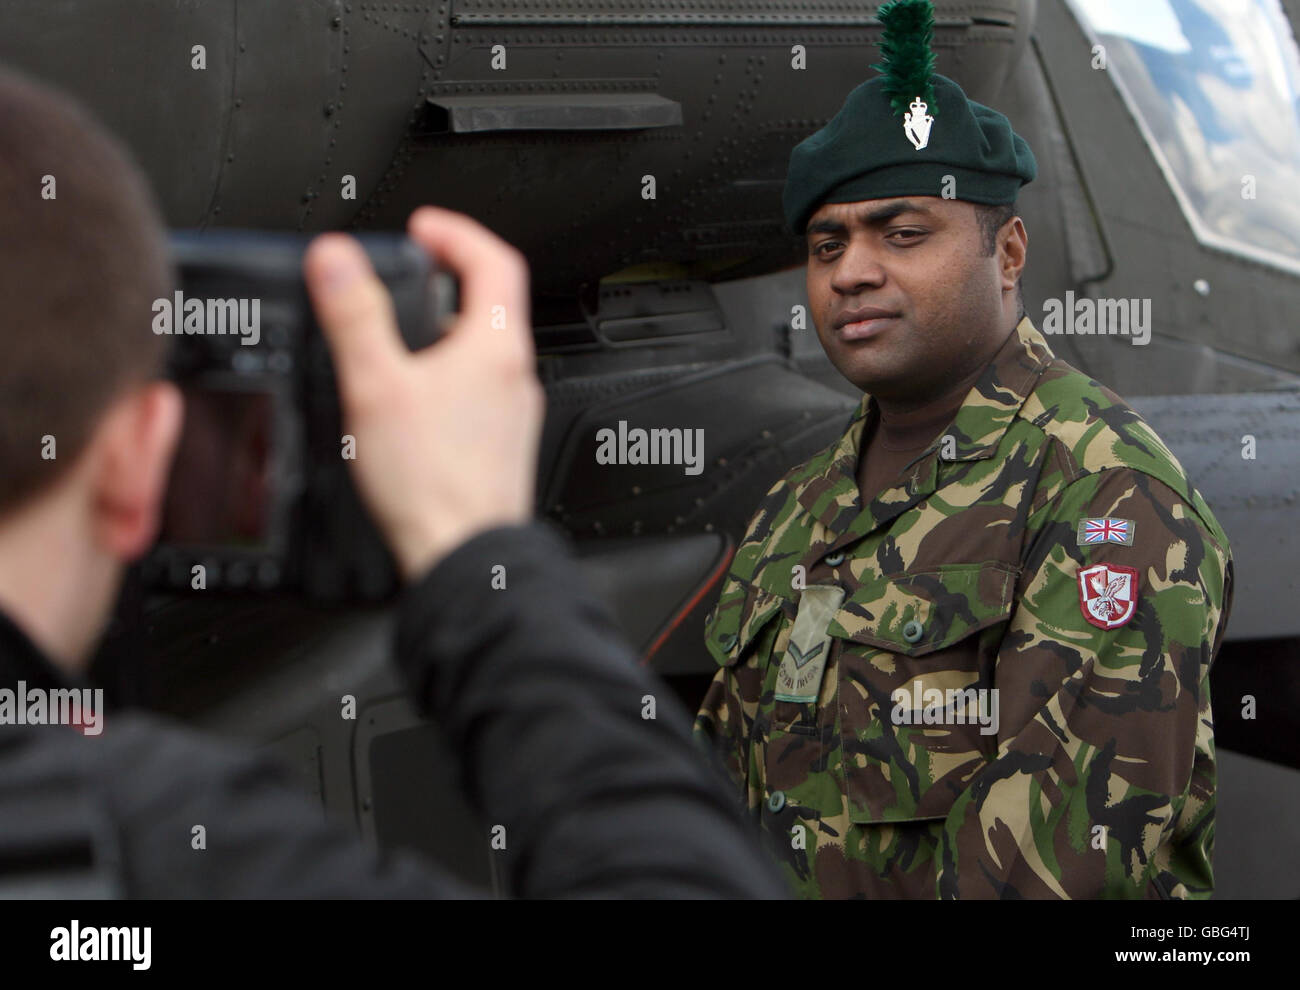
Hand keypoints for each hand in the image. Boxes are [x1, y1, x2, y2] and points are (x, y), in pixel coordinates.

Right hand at [304, 207, 543, 578]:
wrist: (464, 556)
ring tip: (394, 341)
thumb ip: (354, 317)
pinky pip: (475, 394)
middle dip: (443, 283)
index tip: (423, 229)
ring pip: (480, 353)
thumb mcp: (377, 387)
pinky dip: (444, 379)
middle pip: (489, 305)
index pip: (495, 260)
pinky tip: (407, 405)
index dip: (457, 233)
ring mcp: (511, 415)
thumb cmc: (433, 484)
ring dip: (441, 334)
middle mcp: (515, 378)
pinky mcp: (498, 447)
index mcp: (496, 348)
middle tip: (403, 277)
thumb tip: (336, 258)